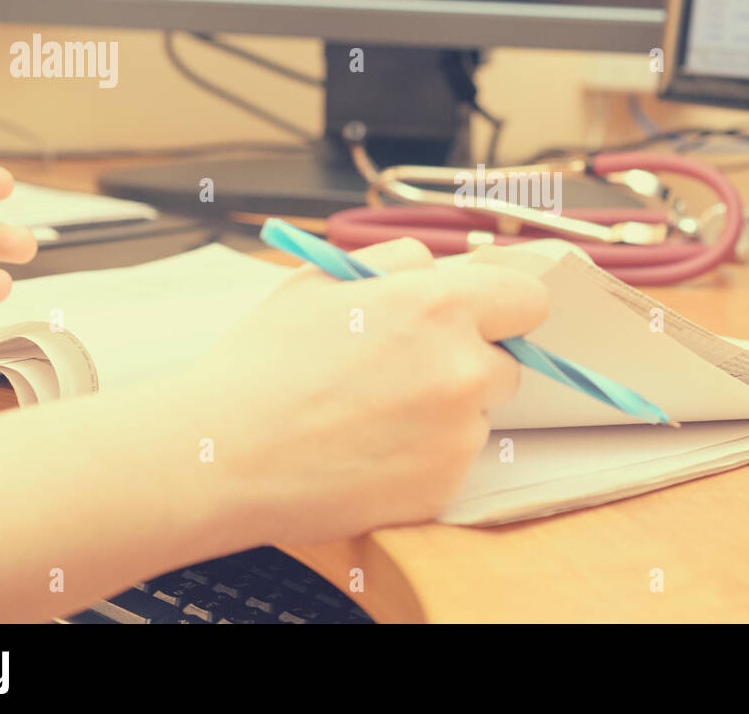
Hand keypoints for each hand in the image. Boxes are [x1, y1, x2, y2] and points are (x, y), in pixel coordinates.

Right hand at [174, 237, 548, 543]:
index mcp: (437, 306)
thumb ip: (401, 261)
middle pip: (506, 363)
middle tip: (403, 372)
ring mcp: (457, 434)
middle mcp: (461, 369)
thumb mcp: (323, 278)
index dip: (504, 307)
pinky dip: (424, 457)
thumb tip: (445, 268)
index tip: (485, 319)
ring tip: (372, 415)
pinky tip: (368, 451)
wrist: (221, 456)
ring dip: (446, 412)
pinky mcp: (443, 487)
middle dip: (468, 362)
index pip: (528, 298)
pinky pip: (454, 461)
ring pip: (479, 415)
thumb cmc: (263, 364)